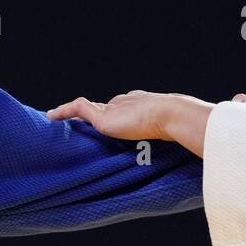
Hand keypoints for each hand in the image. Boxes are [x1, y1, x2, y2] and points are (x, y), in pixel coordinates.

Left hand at [48, 90, 213, 157]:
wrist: (173, 115)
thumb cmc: (180, 126)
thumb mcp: (175, 133)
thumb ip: (176, 136)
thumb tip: (195, 142)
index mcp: (142, 105)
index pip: (123, 108)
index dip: (112, 113)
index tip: (102, 118)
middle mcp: (127, 103)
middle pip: (104, 108)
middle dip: (92, 113)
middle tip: (76, 122)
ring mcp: (115, 108)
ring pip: (89, 109)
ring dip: (73, 114)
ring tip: (55, 119)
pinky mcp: (105, 116)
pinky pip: (78, 109)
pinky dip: (64, 111)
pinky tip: (50, 117)